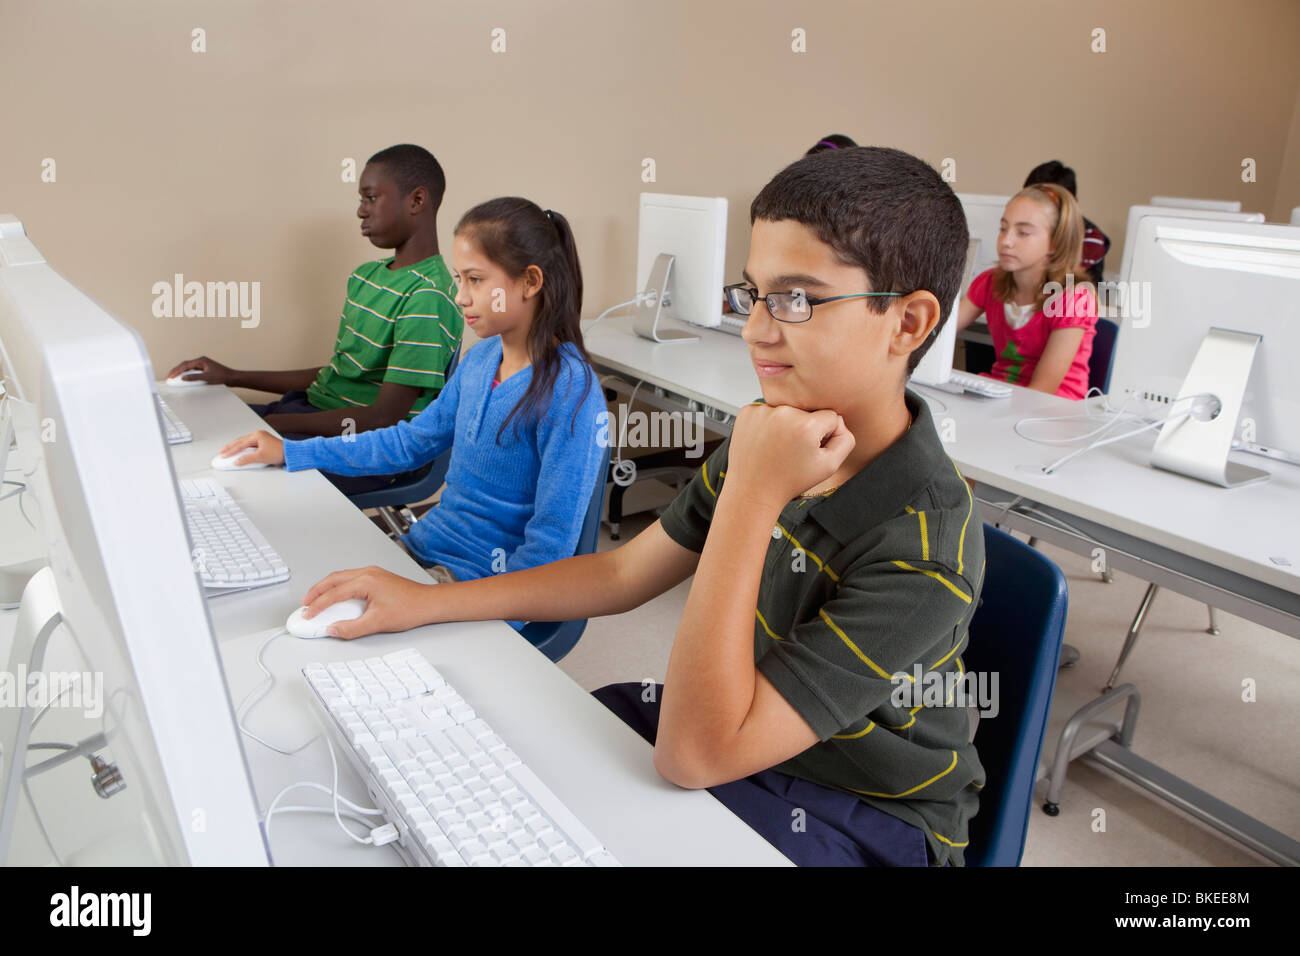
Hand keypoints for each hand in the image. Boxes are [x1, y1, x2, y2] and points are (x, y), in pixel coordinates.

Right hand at [166, 356, 235, 384]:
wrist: (232, 378)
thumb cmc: (222, 377)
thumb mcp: (207, 378)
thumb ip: (195, 378)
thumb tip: (183, 378)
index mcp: (201, 360)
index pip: (185, 365)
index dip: (176, 371)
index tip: (170, 376)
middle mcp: (201, 361)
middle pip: (185, 365)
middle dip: (176, 371)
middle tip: (169, 377)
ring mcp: (202, 365)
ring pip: (187, 368)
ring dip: (180, 372)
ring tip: (173, 378)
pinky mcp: (203, 370)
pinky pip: (192, 371)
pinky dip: (186, 374)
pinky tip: (182, 379)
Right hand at [218, 429, 284, 465]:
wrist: (290, 453)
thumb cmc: (279, 452)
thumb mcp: (260, 457)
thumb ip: (247, 459)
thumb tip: (236, 461)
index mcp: (256, 435)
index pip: (240, 444)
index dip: (230, 451)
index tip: (223, 456)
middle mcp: (258, 435)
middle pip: (240, 441)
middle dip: (230, 447)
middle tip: (221, 452)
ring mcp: (260, 438)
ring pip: (244, 442)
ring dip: (235, 447)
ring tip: (227, 452)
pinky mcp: (262, 443)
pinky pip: (249, 445)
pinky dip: (242, 449)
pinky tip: (238, 452)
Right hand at [302, 566, 438, 638]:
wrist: (428, 603)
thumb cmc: (409, 608)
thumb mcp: (377, 623)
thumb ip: (352, 628)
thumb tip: (334, 629)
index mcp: (366, 581)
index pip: (333, 593)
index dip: (317, 605)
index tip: (308, 615)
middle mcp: (367, 573)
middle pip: (333, 579)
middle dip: (316, 591)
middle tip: (305, 604)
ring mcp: (372, 573)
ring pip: (341, 577)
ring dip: (326, 588)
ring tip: (316, 600)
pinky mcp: (376, 577)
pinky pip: (350, 579)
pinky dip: (338, 586)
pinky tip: (336, 596)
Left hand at [725, 403, 854, 504]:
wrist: (753, 490)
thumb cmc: (788, 481)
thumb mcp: (829, 466)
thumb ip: (845, 439)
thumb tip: (838, 419)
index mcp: (806, 425)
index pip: (830, 416)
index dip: (824, 435)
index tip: (809, 450)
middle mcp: (783, 413)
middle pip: (807, 412)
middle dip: (804, 429)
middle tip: (792, 452)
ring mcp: (762, 411)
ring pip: (787, 411)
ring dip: (786, 426)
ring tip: (777, 449)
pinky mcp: (747, 412)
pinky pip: (767, 411)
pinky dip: (768, 425)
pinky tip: (765, 443)